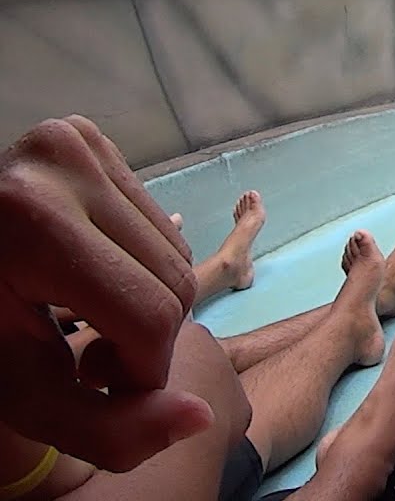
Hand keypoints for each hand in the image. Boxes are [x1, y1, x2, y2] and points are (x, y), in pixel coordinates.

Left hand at [0, 116, 210, 471]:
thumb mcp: (23, 394)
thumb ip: (106, 428)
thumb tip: (199, 418)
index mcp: (33, 222)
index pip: (147, 315)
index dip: (139, 372)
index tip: (98, 387)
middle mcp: (63, 160)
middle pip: (171, 282)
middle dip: (147, 338)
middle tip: (91, 360)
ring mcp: (78, 140)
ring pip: (175, 251)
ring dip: (148, 302)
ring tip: (87, 319)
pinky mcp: (89, 137)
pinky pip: (155, 219)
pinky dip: (137, 262)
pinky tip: (90, 279)